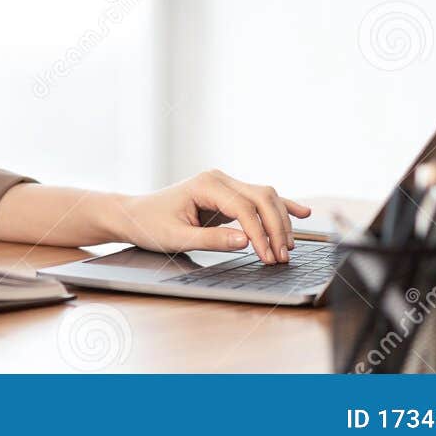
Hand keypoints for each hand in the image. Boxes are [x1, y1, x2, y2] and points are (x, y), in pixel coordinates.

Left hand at [112, 170, 311, 262]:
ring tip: (288, 247)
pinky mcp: (228, 195)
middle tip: (281, 257)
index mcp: (206, 184)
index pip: (244, 208)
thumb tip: (246, 241)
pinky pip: (259, 199)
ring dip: (280, 220)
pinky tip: (301, 213)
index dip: (259, 234)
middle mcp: (219, 179)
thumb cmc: (150, 225)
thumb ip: (212, 240)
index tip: (267, 257)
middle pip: (262, 197)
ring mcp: (225, 184)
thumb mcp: (177, 238)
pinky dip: (280, 207)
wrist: (134, 215)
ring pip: (265, 196)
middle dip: (276, 227)